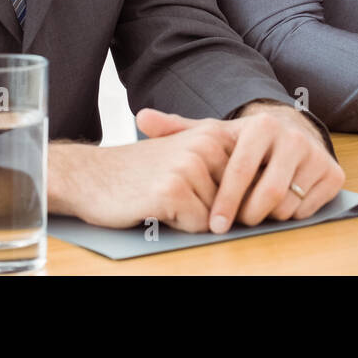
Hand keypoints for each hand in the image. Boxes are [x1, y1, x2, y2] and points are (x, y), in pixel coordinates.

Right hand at [46, 114, 235, 231]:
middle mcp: (205, 145)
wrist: (91, 175)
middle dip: (210, 206)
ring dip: (192, 216)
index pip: (249, 179)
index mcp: (212, 133)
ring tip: (164, 196)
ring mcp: (189, 166)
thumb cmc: (141, 170)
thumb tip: (266, 188)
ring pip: (217, 215)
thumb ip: (222, 159)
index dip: (229, 194)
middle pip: (235, 199)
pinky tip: (157, 207)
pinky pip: (199, 225)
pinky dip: (180, 225)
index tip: (204, 188)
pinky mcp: (173, 190)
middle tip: (175, 191)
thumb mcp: (185, 151)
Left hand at [142, 103, 343, 232]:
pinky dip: (292, 215)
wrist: (294, 136)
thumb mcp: (216, 135)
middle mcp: (293, 137)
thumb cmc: (247, 143)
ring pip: (287, 206)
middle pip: (267, 195)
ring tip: (258, 206)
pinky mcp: (333, 174)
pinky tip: (282, 202)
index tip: (215, 224)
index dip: (225, 202)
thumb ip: (179, 129)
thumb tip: (141, 117)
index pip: (240, 172)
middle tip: (238, 219)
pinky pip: (307, 210)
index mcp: (262, 125)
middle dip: (248, 214)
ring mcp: (316, 155)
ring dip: (269, 215)